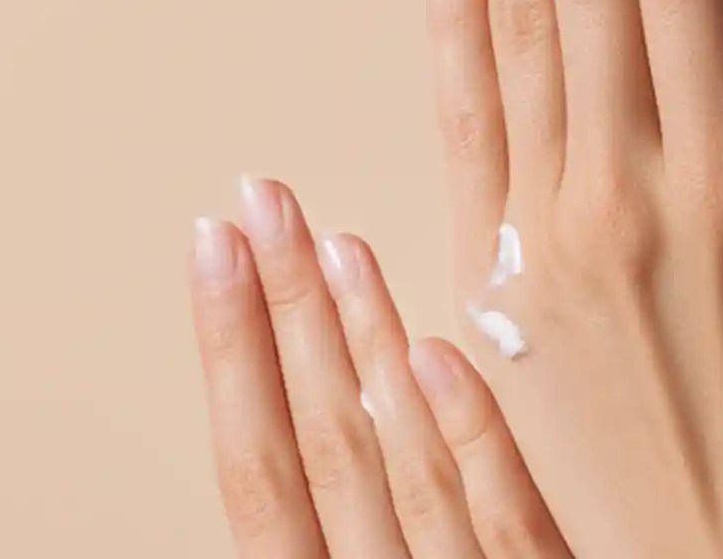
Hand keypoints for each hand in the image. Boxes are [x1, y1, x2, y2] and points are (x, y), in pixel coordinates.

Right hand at [189, 179, 569, 556]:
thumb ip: (349, 515)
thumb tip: (324, 388)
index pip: (257, 467)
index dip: (230, 353)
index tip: (214, 244)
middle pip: (324, 441)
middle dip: (284, 313)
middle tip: (259, 201)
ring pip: (407, 463)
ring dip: (366, 346)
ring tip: (338, 242)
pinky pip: (508, 520)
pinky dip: (471, 435)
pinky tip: (436, 352)